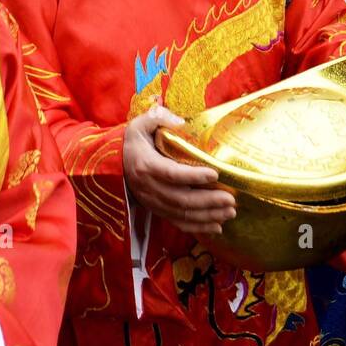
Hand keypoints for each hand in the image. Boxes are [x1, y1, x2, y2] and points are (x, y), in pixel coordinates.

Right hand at [122, 103, 236, 234]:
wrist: (115, 164)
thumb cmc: (133, 142)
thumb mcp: (140, 124)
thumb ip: (158, 118)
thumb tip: (181, 121)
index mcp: (146, 165)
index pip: (171, 174)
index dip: (193, 176)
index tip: (215, 174)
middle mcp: (149, 188)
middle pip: (181, 199)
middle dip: (208, 201)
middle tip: (231, 199)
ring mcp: (153, 202)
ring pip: (182, 214)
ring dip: (208, 216)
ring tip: (230, 212)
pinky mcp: (157, 210)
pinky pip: (178, 223)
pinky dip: (198, 228)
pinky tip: (217, 227)